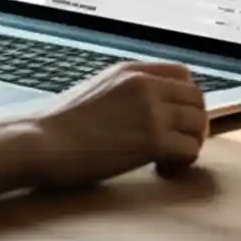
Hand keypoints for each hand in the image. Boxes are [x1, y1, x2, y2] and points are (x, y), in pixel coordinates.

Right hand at [28, 61, 207, 188]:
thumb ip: (125, 90)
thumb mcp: (96, 89)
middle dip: (193, 123)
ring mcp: (150, 111)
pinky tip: (161, 170)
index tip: (175, 118)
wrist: (41, 142)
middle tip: (176, 144)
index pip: (182, 74)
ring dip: (190, 144)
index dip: (185, 98)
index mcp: (130, 71)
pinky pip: (190, 149)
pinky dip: (183, 163)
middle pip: (197, 99)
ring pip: (198, 124)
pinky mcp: (152, 140)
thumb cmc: (59, 124)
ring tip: (166, 159)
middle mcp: (145, 85)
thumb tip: (144, 107)